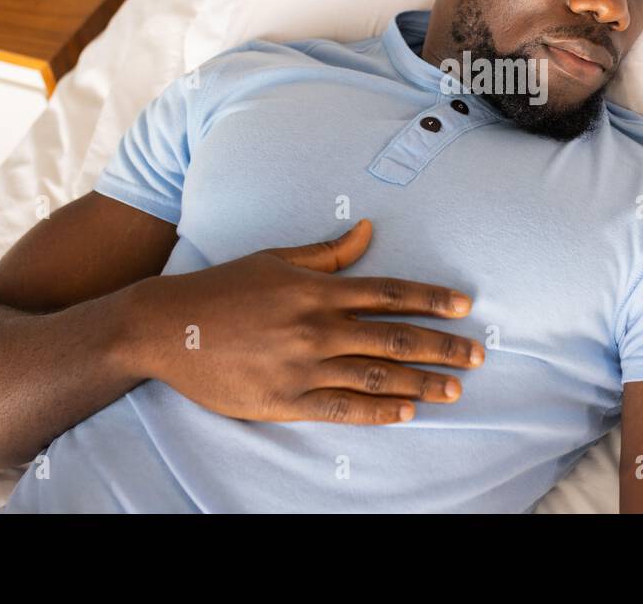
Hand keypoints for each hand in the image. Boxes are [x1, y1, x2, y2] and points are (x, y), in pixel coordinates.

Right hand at [127, 219, 482, 424]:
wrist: (166, 327)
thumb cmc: (224, 288)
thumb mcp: (277, 260)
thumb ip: (329, 253)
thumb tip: (369, 230)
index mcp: (318, 289)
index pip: (389, 293)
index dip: (431, 299)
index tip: (465, 307)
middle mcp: (316, 326)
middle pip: (394, 336)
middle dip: (441, 345)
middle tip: (477, 356)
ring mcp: (301, 365)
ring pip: (375, 374)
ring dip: (420, 382)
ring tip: (454, 389)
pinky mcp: (283, 400)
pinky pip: (341, 407)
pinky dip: (377, 410)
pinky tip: (406, 412)